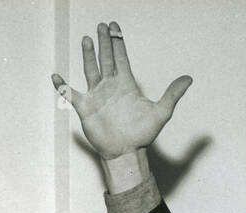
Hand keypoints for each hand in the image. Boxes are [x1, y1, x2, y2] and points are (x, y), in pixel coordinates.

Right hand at [52, 21, 190, 159]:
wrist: (126, 152)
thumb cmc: (142, 135)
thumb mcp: (161, 112)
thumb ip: (172, 94)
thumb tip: (188, 78)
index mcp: (126, 84)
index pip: (120, 58)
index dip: (117, 42)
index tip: (114, 26)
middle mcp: (110, 86)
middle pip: (105, 59)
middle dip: (104, 42)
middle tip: (101, 26)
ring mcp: (97, 96)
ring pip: (90, 70)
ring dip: (88, 56)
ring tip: (87, 39)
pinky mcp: (86, 107)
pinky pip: (71, 94)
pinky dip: (63, 86)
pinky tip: (56, 76)